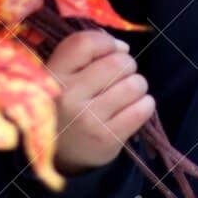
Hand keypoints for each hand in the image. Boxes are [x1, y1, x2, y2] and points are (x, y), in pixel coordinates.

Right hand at [48, 30, 154, 175]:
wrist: (57, 154)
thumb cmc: (64, 104)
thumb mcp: (59, 76)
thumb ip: (84, 54)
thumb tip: (122, 47)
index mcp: (52, 75)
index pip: (86, 43)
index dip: (106, 42)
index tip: (109, 51)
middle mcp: (67, 96)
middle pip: (118, 62)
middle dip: (127, 65)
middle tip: (120, 76)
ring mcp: (87, 119)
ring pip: (135, 84)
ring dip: (137, 85)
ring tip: (127, 93)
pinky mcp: (106, 139)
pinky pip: (142, 109)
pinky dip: (145, 104)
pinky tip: (134, 108)